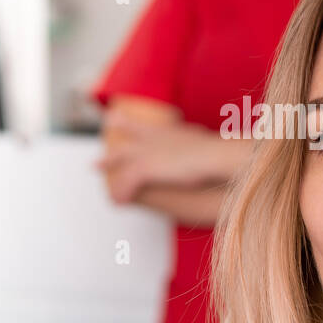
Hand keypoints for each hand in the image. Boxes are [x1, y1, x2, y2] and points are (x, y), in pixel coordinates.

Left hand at [94, 111, 232, 201]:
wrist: (218, 156)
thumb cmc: (222, 154)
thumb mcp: (214, 150)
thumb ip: (211, 152)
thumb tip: (225, 155)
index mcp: (172, 133)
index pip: (146, 128)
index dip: (130, 126)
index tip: (114, 120)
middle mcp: (156, 139)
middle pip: (128, 140)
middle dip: (113, 151)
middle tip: (96, 160)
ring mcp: (149, 151)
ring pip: (121, 159)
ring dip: (109, 167)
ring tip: (97, 176)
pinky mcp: (145, 167)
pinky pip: (125, 181)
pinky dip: (121, 192)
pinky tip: (118, 202)